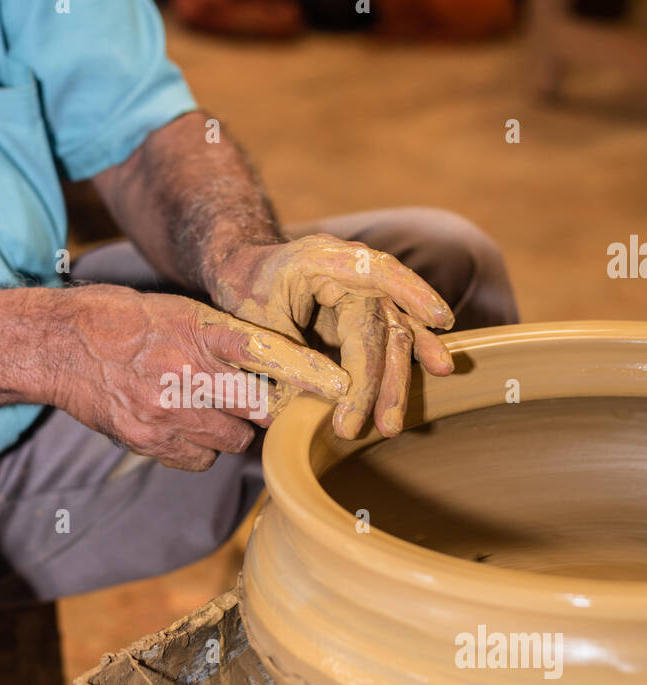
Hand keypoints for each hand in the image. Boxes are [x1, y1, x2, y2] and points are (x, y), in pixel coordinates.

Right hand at [48, 285, 348, 470]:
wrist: (62, 344)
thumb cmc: (129, 321)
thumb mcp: (182, 313)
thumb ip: (226, 340)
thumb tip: (278, 371)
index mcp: (199, 330)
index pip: (266, 352)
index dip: (307, 372)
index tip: (342, 385)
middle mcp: (186, 372)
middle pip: (257, 409)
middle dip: (263, 408)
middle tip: (252, 397)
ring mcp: (165, 411)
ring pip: (233, 439)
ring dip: (229, 427)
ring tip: (201, 404)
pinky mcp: (147, 440)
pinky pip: (201, 458)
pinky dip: (199, 447)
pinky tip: (179, 423)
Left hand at [210, 234, 454, 439]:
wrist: (243, 271)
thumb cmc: (247, 288)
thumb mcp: (255, 319)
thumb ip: (288, 353)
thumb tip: (324, 398)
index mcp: (325, 260)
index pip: (378, 272)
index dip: (413, 292)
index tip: (440, 319)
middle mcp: (354, 273)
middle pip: (383, 326)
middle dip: (385, 379)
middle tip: (382, 425)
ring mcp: (364, 295)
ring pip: (393, 338)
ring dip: (397, 383)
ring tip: (393, 423)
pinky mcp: (365, 316)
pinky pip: (394, 338)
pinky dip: (412, 358)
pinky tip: (438, 371)